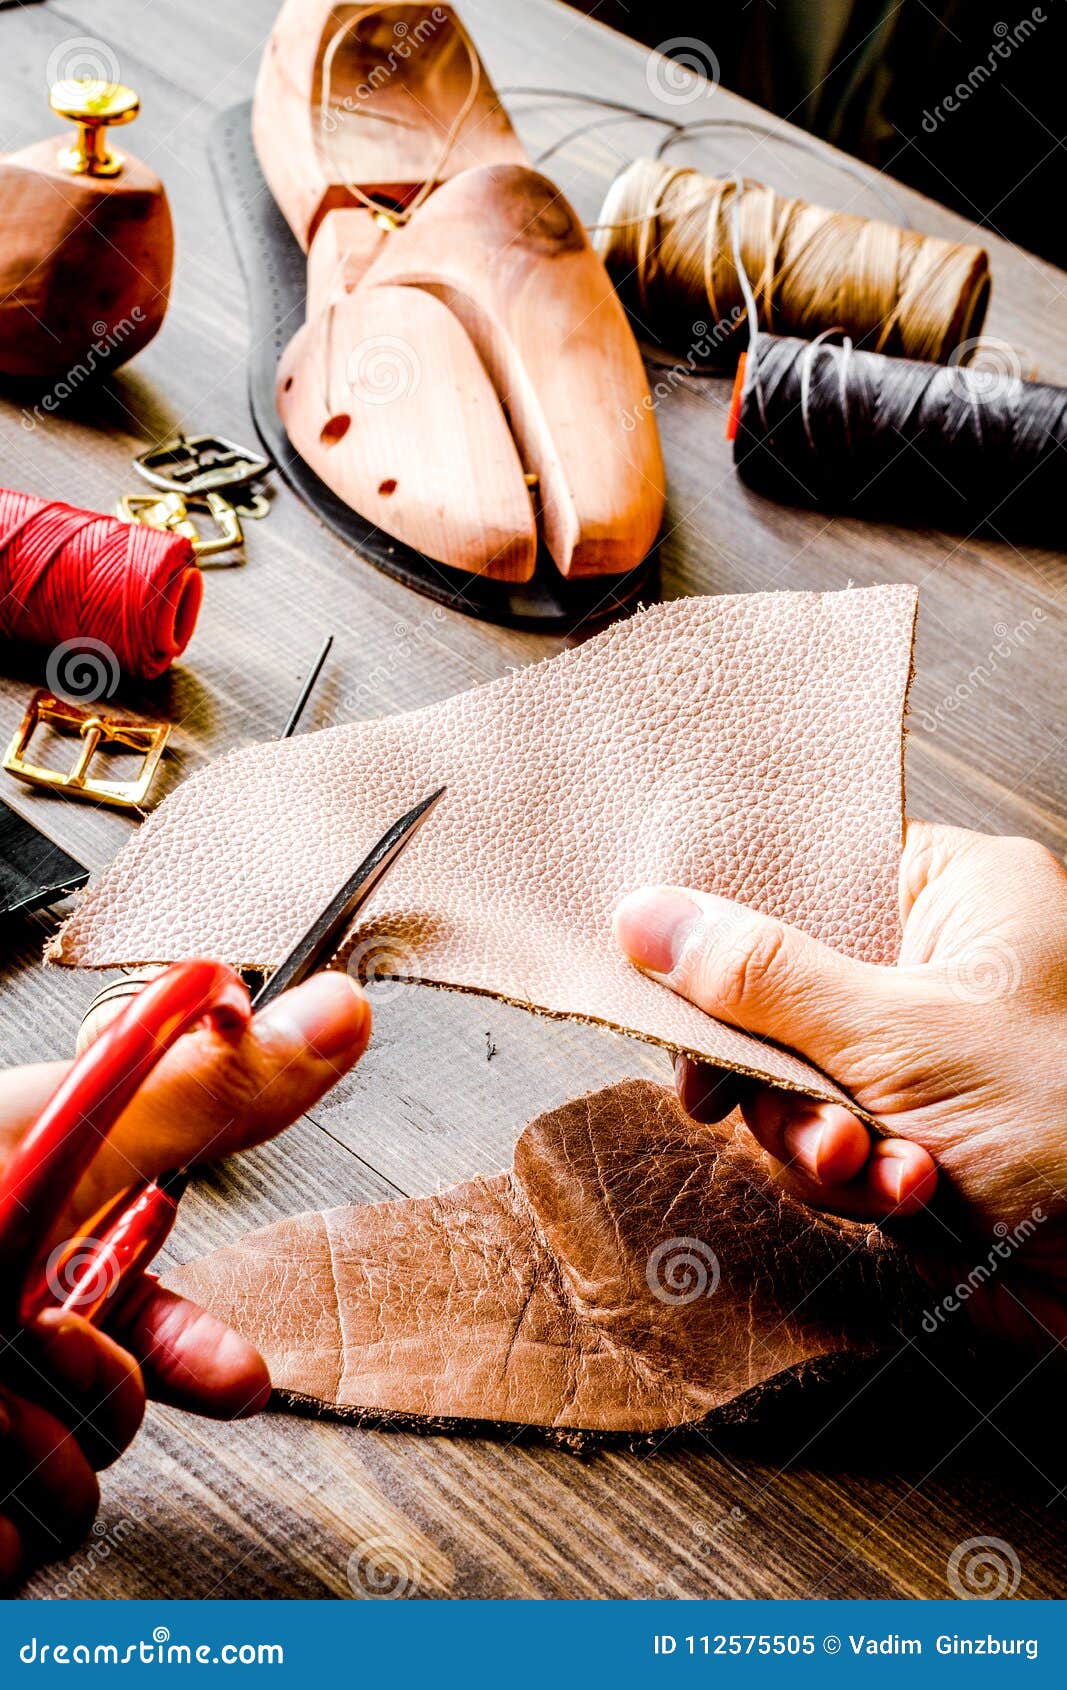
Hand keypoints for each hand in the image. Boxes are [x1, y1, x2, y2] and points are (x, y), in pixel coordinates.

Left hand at [0, 971, 368, 1582]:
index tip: (242, 1380)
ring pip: (63, 1497)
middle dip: (84, 1381)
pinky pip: (9, 1559)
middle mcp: (2, 1348)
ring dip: (17, 1443)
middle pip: (114, 1414)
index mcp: (38, 1258)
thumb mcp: (67, 1136)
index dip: (201, 1354)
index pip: (147, 1320)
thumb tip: (339, 1014)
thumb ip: (211, 1088)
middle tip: (34, 1337)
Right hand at [615, 822, 1066, 1350]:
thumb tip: (647, 917)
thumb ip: (761, 979)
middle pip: (780, 987)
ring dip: (817, 1139)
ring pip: (797, 1078)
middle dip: (782, 1073)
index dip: (731, 919)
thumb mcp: (901, 1040)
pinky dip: (855, 1179)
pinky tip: (909, 1200)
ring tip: (877, 1171)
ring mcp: (931, 1053)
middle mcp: (942, 963)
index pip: (809, 870)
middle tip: (781, 1108)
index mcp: (959, 895)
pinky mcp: (922, 1131)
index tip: (664, 968)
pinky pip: (832, 1139)